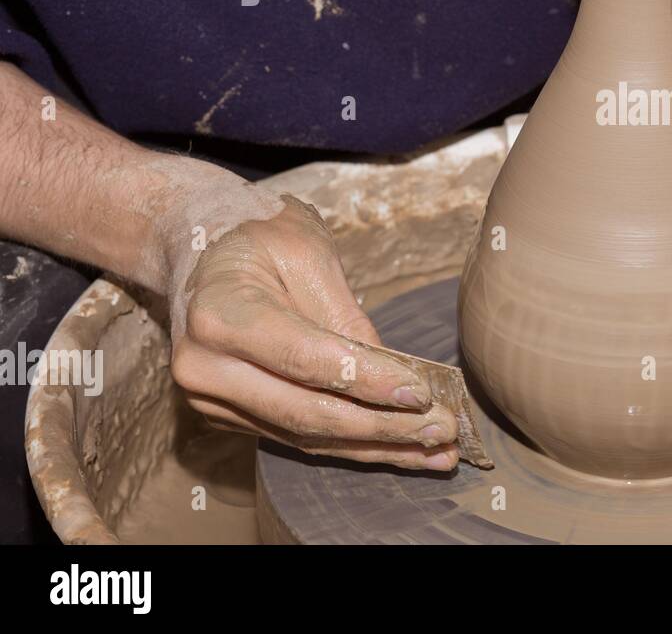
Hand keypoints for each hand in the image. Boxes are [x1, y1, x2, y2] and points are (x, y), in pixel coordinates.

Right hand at [162, 177, 460, 470]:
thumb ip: (348, 319)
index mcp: (219, 315)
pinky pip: (298, 437)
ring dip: (377, 448)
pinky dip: (353, 445)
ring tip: (437, 453)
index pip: (305, 360)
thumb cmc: (263, 241)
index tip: (422, 393)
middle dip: (384, 427)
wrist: (204, 252)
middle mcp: (204, 368)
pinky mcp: (229, 418)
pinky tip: (400, 449)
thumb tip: (398, 379)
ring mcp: (211, 400)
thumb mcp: (309, 255)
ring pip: (306, 436)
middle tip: (444, 431)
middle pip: (307, 412)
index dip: (366, 381)